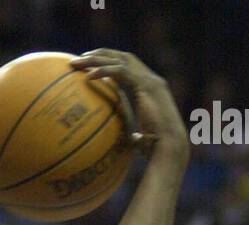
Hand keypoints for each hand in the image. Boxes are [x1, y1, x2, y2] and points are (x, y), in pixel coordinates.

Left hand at [70, 51, 188, 166]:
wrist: (170, 145)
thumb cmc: (158, 147)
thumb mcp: (145, 136)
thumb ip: (138, 133)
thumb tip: (133, 140)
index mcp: (151, 87)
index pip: (129, 66)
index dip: (110, 62)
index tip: (91, 65)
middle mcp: (152, 79)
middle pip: (122, 57)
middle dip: (101, 54)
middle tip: (80, 57)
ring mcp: (150, 80)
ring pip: (120, 60)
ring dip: (97, 58)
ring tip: (78, 62)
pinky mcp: (146, 85)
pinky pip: (120, 72)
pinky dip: (104, 71)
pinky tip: (88, 76)